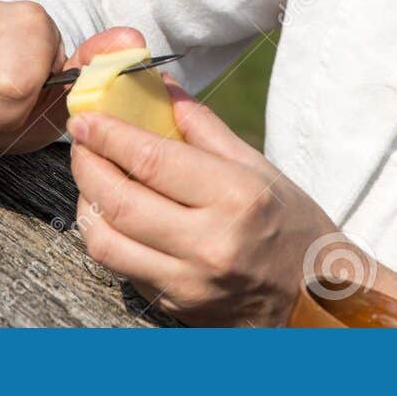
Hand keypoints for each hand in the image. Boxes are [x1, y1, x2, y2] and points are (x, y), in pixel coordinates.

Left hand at [68, 77, 339, 325]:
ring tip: (92, 178)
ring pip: (106, 242)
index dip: (109, 135)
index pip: (152, 160)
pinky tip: (114, 214)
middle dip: (87, 164)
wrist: (316, 303)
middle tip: (80, 141)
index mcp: (237, 198)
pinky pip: (122, 268)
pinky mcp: (174, 306)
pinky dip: (107, 236)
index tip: (86, 118)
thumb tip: (161, 89)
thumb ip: (205, 129)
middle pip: (119, 201)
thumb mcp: (261, 170)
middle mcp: (210, 243)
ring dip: (87, 204)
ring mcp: (189, 283)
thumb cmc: (294, 229)